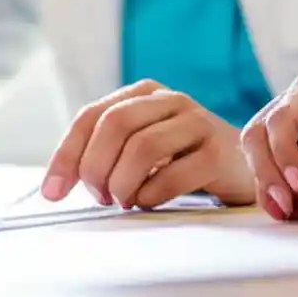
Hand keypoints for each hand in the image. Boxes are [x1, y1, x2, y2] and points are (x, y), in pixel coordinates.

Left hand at [43, 80, 255, 208]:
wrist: (244, 169)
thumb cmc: (184, 162)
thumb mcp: (143, 147)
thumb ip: (106, 152)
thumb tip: (57, 184)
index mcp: (145, 94)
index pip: (92, 115)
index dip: (67, 155)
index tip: (53, 191)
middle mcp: (172, 100)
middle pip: (115, 123)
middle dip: (95, 167)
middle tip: (99, 196)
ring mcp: (198, 123)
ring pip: (142, 147)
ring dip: (123, 184)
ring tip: (125, 200)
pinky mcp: (218, 152)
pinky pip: (173, 174)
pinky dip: (151, 195)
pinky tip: (150, 202)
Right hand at [241, 76, 297, 220]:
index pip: (281, 120)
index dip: (283, 154)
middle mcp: (286, 103)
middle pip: (256, 133)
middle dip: (268, 173)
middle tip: (286, 203)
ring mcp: (273, 121)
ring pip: (252, 150)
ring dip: (265, 183)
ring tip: (283, 210)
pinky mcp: (270, 146)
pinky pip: (257, 168)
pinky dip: (266, 192)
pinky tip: (279, 209)